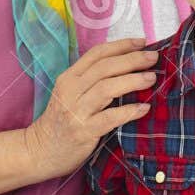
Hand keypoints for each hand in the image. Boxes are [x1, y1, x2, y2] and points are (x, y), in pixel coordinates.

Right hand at [23, 38, 158, 179]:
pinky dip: (128, 111)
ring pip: (106, 89)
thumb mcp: (70, 94)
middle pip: (104, 68)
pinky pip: (109, 118)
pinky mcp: (83, 131)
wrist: (41, 151)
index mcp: (69, 78)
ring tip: (151, 78)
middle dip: (131, 60)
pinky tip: (144, 108)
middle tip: (153, 57)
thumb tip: (128, 66)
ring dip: (132, 81)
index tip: (142, 42)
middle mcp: (71, 91)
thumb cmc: (62, 121)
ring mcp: (76, 111)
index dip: (121, 45)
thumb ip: (92, 81)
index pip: (97, 54)